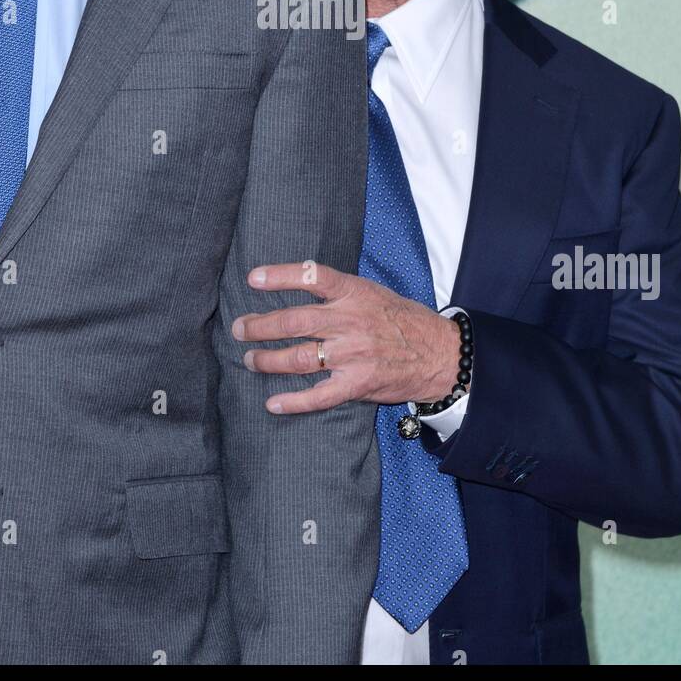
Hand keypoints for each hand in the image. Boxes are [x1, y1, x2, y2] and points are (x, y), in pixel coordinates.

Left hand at [232, 260, 462, 414]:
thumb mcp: (374, 293)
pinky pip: (318, 396)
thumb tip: (301, 286)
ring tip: (250, 360)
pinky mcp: (357, 384)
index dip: (280, 276)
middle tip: (239, 328)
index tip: (253, 278)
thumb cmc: (403, 320)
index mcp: (354, 293)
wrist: (441, 354)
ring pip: (298, 357)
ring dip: (267, 360)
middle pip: (293, 321)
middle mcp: (350, 321)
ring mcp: (352, 354)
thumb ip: (340, 292)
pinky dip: (293, 402)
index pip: (312, 276)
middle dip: (259, 325)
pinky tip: (273, 404)